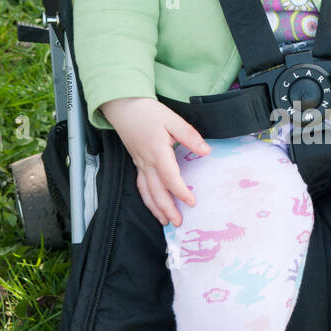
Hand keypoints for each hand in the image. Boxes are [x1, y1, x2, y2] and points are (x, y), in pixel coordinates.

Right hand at [98, 97, 210, 226]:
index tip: (192, 202)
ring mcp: (139, 164)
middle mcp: (146, 162)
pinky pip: (140, 185)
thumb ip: (190, 136)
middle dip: (167, 209)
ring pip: (146, 191)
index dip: (181, 192)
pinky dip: (147, 199)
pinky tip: (153, 205)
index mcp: (157, 152)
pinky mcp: (136, 163)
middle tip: (178, 223)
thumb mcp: (172, 119)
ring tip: (165, 221)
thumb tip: (206, 152)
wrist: (124, 107)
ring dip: (155, 208)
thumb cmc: (148, 112)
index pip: (170, 178)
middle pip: (156, 191)